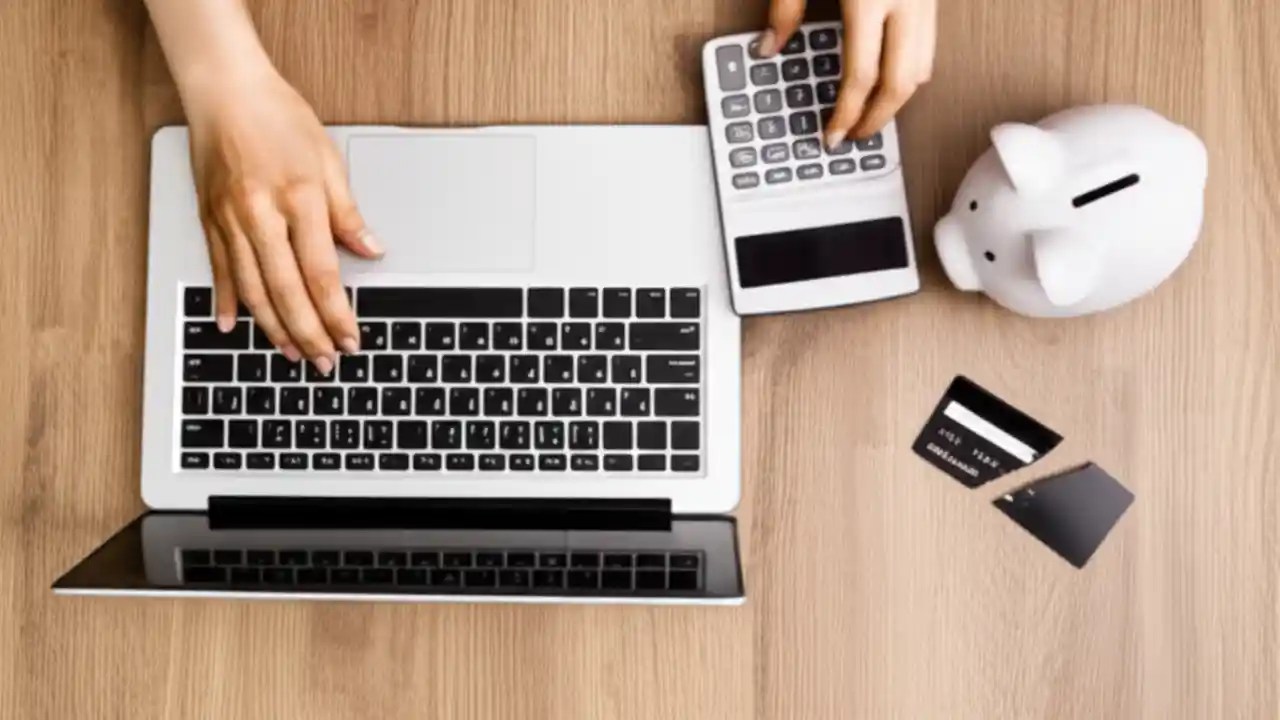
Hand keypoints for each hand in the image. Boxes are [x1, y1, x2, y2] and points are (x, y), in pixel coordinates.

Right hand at [186, 70, 380, 371]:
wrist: (224, 90)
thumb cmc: (278, 116)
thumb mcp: (329, 160)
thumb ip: (348, 213)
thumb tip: (372, 251)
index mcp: (299, 199)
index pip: (322, 273)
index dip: (338, 312)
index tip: (351, 337)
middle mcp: (262, 214)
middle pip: (287, 291)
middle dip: (309, 333)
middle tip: (326, 361)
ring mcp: (230, 220)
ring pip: (253, 289)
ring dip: (274, 328)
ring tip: (293, 354)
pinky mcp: (209, 220)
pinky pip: (219, 270)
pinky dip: (227, 301)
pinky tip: (233, 326)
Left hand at [761, 0, 935, 146]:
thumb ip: (785, 8)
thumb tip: (768, 48)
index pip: (862, 76)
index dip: (847, 113)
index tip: (832, 135)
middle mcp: (906, 1)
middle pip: (901, 83)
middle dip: (878, 119)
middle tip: (855, 135)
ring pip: (923, 69)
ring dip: (897, 99)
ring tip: (869, 113)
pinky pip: (930, 46)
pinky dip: (912, 72)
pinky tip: (887, 78)